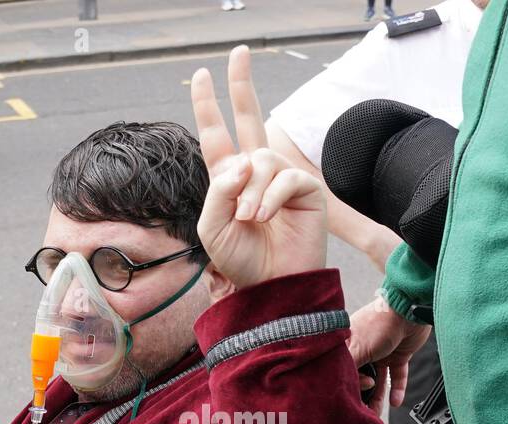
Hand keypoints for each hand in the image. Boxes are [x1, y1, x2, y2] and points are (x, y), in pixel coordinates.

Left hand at [190, 46, 326, 288]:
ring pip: (262, 158)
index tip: (201, 75)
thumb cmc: (242, 260)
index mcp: (229, 179)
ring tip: (250, 218)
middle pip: (250, 117)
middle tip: (239, 53)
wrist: (272, 287)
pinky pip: (285, 176)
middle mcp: (256, 172)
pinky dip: (270, 197)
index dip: (208, 106)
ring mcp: (282, 178)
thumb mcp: (212, 227)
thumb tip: (242, 161)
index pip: (216, 135)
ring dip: (251, 190)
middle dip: (242, 84)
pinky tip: (265, 217)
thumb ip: (218, 191)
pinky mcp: (306, 189)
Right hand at [349, 294, 431, 411]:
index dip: (347, 384)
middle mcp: (363, 349)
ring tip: (376, 414)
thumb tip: (340, 386)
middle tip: (362, 411)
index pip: (343, 370)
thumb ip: (348, 368)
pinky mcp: (398, 355)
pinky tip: (395, 401)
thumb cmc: (379, 323)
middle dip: (362, 395)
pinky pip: (396, 376)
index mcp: (348, 345)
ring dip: (378, 397)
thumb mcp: (357, 348)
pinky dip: (397, 389)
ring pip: (378, 380)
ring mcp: (381, 352)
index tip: (350, 395)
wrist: (408, 310)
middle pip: (360, 377)